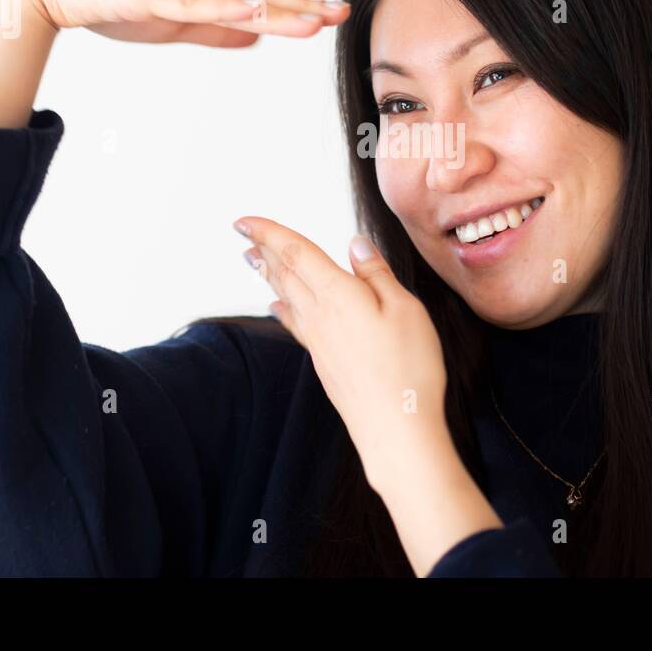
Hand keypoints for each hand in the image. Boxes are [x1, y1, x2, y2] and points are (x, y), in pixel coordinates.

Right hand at [9, 0, 350, 46]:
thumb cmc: (110, 1)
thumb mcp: (173, 22)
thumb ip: (215, 29)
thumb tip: (258, 35)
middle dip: (305, 0)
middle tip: (345, 8)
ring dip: (278, 10)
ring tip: (316, 20)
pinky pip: (192, 4)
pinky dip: (223, 8)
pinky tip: (253, 11)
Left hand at [233, 217, 450, 491]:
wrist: (395, 429)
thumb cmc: (408, 369)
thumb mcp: (405, 309)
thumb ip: (376, 274)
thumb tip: (355, 245)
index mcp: (338, 295)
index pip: (296, 253)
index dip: (268, 233)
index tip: (243, 221)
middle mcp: (320, 317)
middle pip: (286, 275)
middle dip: (264, 251)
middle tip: (244, 235)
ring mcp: (319, 343)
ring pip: (288, 298)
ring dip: (270, 276)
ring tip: (255, 261)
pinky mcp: (324, 363)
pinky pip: (297, 324)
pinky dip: (284, 308)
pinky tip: (280, 307)